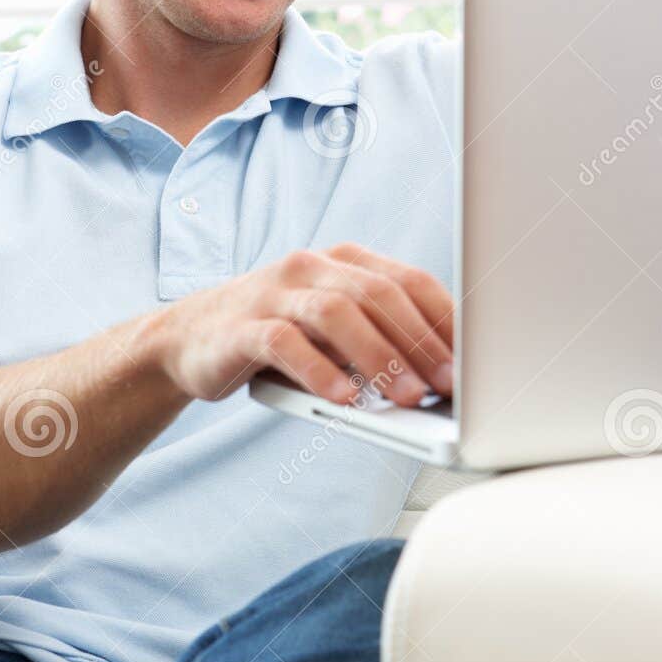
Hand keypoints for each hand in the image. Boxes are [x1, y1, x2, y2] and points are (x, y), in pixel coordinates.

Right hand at [148, 242, 453, 407]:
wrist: (188, 340)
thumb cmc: (277, 337)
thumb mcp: (331, 330)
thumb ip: (377, 339)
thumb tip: (441, 379)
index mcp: (343, 261)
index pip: (408, 280)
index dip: (445, 321)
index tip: (473, 362)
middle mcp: (310, 267)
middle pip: (378, 295)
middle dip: (420, 343)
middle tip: (448, 386)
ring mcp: (274, 292)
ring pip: (336, 314)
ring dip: (378, 358)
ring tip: (405, 399)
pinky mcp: (241, 327)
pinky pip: (285, 343)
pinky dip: (319, 372)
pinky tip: (344, 400)